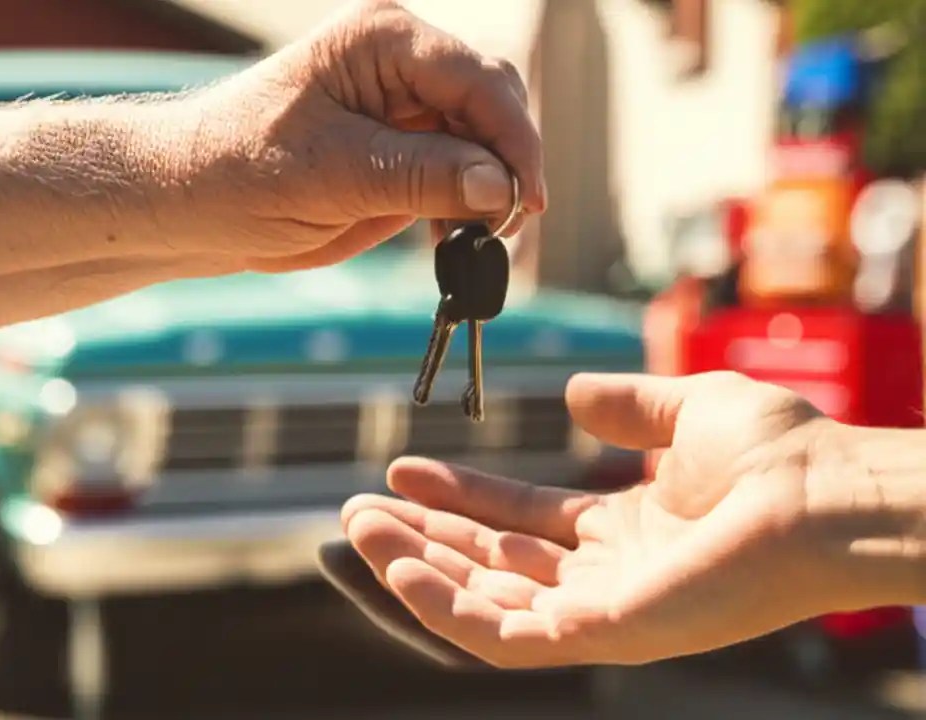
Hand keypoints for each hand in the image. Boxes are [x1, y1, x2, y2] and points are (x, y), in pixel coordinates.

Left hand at [165, 0, 543, 271]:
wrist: (187, 204)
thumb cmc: (234, 170)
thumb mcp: (328, 175)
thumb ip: (418, 176)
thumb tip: (500, 186)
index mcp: (381, 39)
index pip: (478, 80)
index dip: (513, 141)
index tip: (525, 202)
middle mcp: (402, 62)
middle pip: (493, 105)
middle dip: (507, 166)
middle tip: (503, 232)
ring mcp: (405, 106)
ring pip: (484, 143)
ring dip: (491, 194)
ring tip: (479, 246)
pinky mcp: (401, 150)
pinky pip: (459, 175)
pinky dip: (467, 209)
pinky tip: (454, 242)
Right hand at [338, 372, 894, 667]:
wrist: (830, 491)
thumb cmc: (783, 453)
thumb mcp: (687, 409)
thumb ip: (628, 404)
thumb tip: (572, 394)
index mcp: (622, 532)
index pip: (515, 521)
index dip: (456, 498)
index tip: (399, 470)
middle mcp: (605, 577)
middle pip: (487, 563)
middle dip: (419, 539)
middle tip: (354, 510)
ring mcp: (602, 611)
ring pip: (483, 604)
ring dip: (415, 570)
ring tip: (358, 532)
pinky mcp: (603, 634)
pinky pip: (504, 634)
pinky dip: (444, 606)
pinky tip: (399, 568)